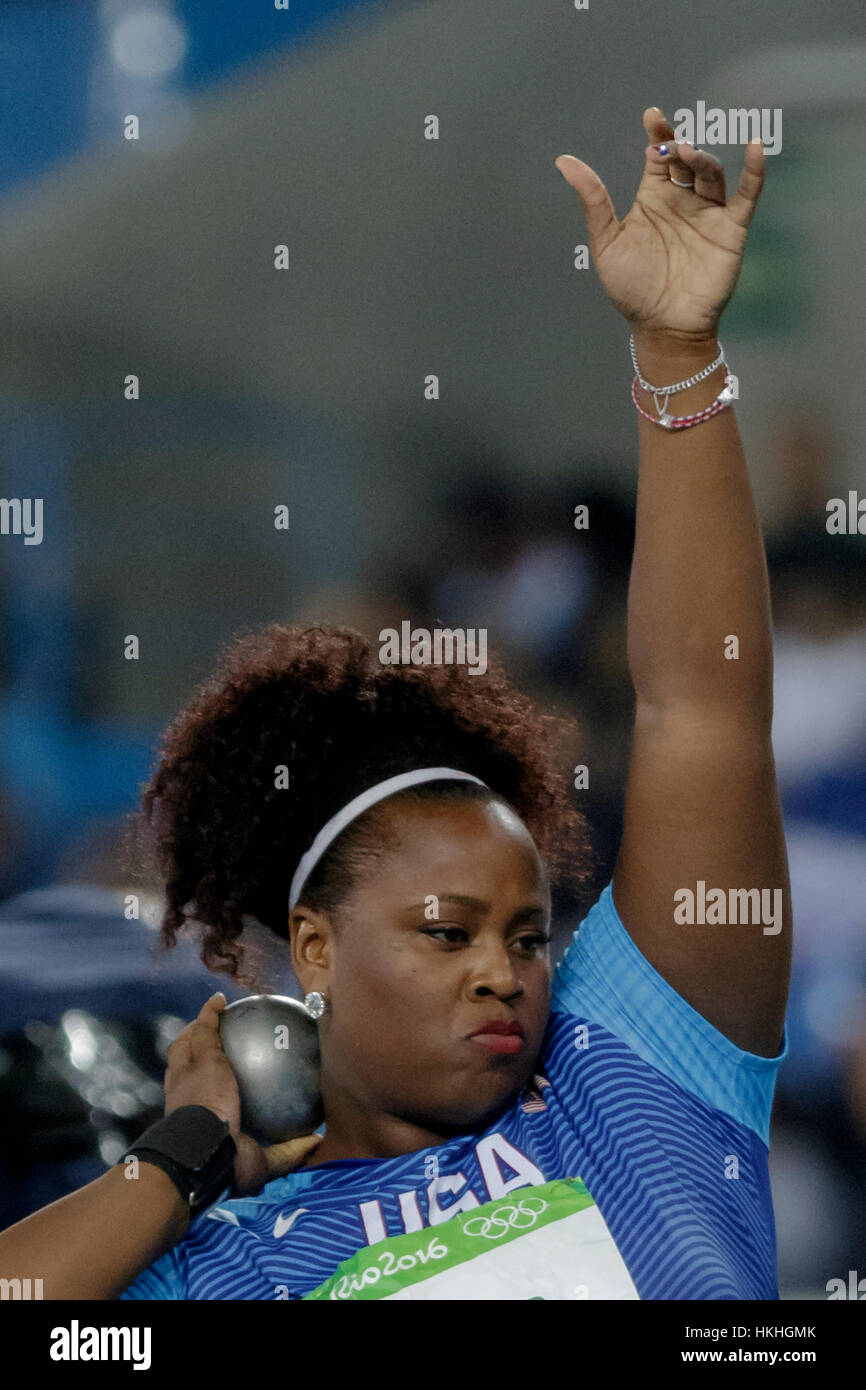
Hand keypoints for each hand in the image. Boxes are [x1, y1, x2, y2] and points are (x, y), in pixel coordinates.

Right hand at [164, 992, 322, 1196]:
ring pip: (186, 1042)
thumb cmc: (225, 1163)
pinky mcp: (204, 1056)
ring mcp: (190, 1071)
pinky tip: (220, 1000)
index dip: (196, 1083)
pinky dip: (210, 1012)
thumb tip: (316, 1142)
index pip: (190, 1094)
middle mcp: (184, 1090)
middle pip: (180, 1061)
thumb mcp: (260, 1162)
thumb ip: (288, 1151)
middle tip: (204, 1039)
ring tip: (212, 1016)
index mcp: (193, 1116)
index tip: (211, 1080)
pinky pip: (207, 1027)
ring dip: (195, 1028)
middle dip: (188, 1048)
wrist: (203, 1151)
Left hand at [555, 107, 765, 343]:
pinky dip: (755, 171)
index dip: (658, 134)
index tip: (652, 116)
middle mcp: (682, 201)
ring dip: (702, 159)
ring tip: (687, 155)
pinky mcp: (731, 230)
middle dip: (678, 148)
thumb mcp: (606, 241)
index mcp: (653, 199)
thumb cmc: (632, 289)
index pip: (658, 156)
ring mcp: (708, 214)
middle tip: (668, 148)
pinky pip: (748, 195)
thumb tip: (564, 161)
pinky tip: (755, 147)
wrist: (662, 327)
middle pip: (686, 160)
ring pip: (711, 173)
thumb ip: (593, 201)